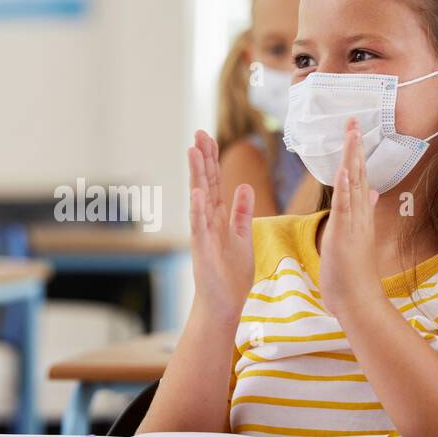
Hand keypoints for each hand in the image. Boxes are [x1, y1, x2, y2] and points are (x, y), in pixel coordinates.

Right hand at [188, 130, 254, 321]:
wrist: (224, 303)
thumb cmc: (231, 274)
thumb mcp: (242, 236)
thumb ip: (242, 211)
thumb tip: (244, 185)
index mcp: (218, 216)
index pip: (214, 181)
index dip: (212, 159)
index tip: (208, 137)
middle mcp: (207, 220)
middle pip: (205, 183)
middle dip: (202, 158)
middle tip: (198, 133)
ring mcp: (203, 233)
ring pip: (199, 198)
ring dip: (196, 175)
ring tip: (193, 152)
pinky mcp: (203, 249)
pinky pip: (200, 226)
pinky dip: (197, 210)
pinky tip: (197, 194)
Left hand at [318, 117, 383, 317]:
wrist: (359, 302)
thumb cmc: (353, 276)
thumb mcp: (355, 239)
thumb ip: (362, 213)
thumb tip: (371, 192)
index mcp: (359, 217)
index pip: (359, 179)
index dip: (356, 155)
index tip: (354, 132)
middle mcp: (359, 216)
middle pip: (359, 174)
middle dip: (355, 147)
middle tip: (353, 120)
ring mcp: (354, 224)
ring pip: (354, 184)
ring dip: (352, 158)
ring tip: (352, 132)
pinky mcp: (345, 235)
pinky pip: (345, 207)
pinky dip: (346, 188)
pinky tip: (346, 169)